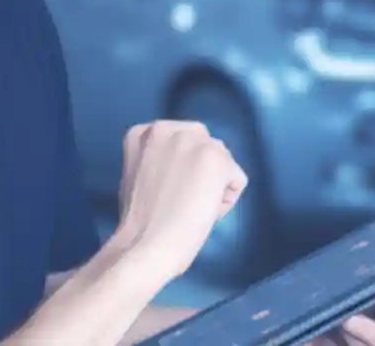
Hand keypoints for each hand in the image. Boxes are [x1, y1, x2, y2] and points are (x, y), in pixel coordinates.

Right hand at [111, 120, 248, 280]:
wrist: (144, 247)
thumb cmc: (138, 224)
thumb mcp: (140, 176)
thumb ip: (160, 160)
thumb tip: (187, 166)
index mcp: (143, 132)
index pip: (181, 144)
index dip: (179, 173)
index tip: (166, 195)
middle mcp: (166, 127)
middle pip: (205, 146)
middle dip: (201, 174)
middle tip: (182, 203)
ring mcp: (192, 139)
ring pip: (223, 162)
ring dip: (214, 186)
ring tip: (189, 209)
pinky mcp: (215, 156)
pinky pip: (236, 180)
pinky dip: (225, 201)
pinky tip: (202, 213)